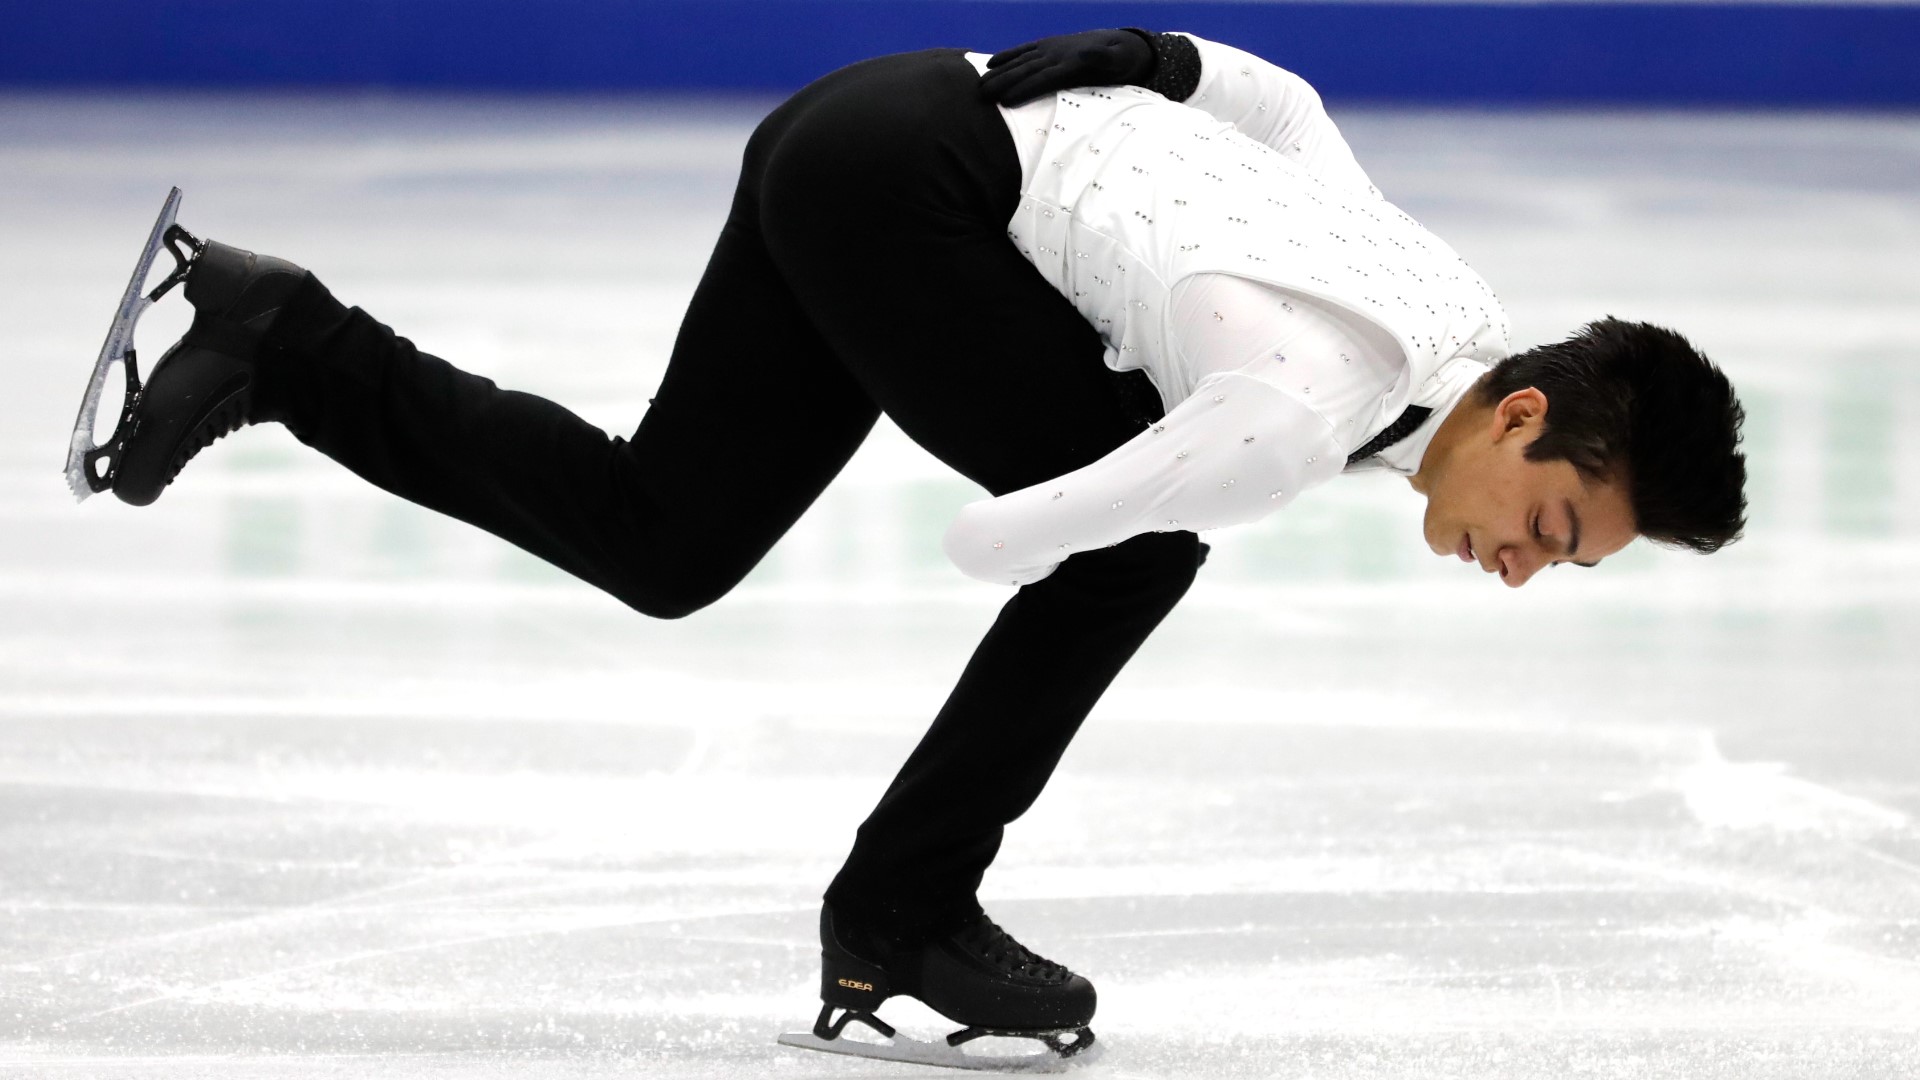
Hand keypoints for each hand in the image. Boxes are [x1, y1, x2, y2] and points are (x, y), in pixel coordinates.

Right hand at [979, 29, 1154, 106]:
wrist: (1123, 43)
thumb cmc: (1122, 61)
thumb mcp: (1120, 61)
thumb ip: (1104, 57)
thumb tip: (1089, 52)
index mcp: (1072, 63)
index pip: (1044, 78)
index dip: (1025, 88)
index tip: (1006, 101)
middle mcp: (1056, 54)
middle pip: (1026, 70)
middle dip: (1003, 82)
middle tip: (981, 96)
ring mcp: (1050, 48)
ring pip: (1020, 61)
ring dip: (998, 73)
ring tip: (979, 86)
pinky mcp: (1047, 46)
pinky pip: (1023, 51)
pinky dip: (1007, 56)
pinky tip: (990, 63)